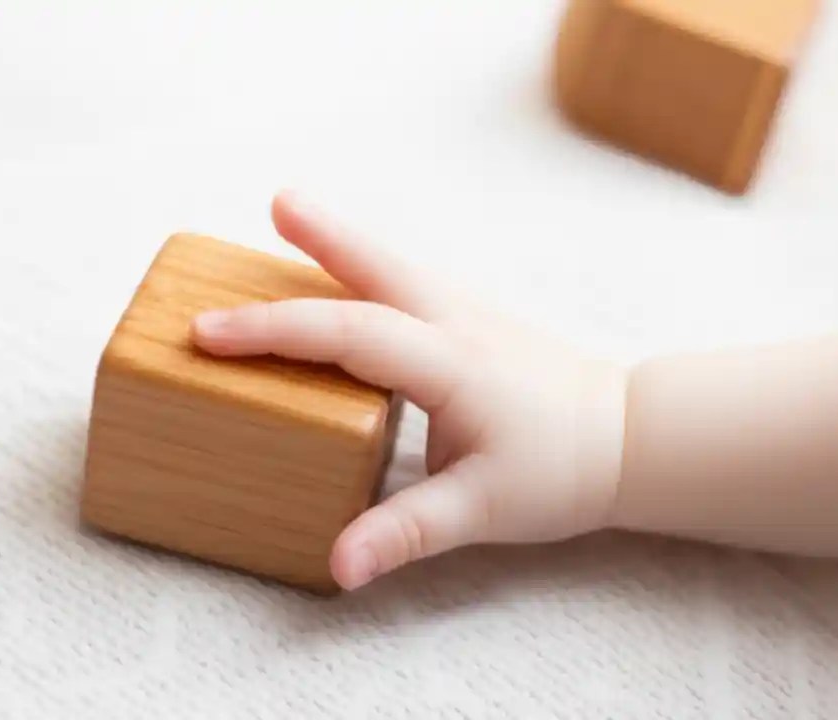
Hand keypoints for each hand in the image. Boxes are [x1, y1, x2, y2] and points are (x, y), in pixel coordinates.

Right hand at [192, 191, 628, 590]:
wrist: (627, 439)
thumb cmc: (561, 473)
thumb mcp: (481, 511)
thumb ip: (407, 533)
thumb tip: (339, 565)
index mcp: (451, 365)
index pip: (348, 335)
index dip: (274, 332)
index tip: (209, 335)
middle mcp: (456, 324)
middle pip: (376, 268)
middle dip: (320, 237)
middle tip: (274, 204)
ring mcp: (467, 315)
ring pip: (393, 265)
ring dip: (341, 240)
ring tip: (289, 210)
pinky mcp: (472, 322)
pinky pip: (407, 282)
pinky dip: (366, 265)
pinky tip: (347, 268)